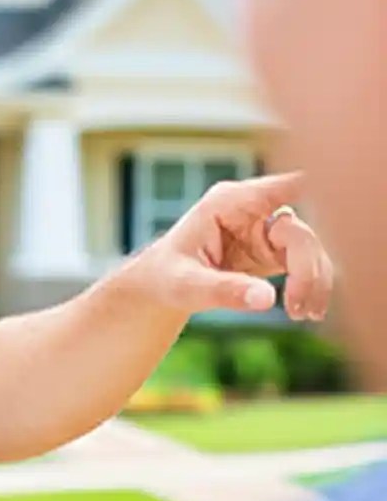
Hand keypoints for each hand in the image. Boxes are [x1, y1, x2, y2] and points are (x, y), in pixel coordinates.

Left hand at [135, 172, 333, 320]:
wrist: (161, 286)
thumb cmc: (166, 277)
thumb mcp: (186, 286)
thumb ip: (223, 290)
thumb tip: (267, 299)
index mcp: (229, 202)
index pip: (282, 186)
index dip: (315, 187)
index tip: (340, 194)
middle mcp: (253, 209)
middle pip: (298, 231)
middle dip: (306, 268)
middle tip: (299, 307)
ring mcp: (266, 229)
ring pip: (309, 248)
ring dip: (314, 281)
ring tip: (305, 314)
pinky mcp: (273, 250)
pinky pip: (306, 263)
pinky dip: (312, 286)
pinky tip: (308, 310)